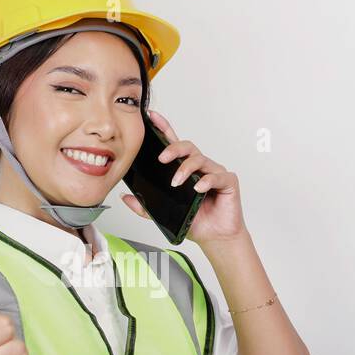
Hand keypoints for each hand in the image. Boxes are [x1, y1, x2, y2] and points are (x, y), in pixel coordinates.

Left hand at [120, 110, 246, 245]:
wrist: (216, 237)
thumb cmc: (196, 222)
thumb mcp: (165, 214)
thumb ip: (145, 207)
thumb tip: (125, 198)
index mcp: (185, 170)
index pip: (173, 144)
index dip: (164, 128)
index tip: (151, 117)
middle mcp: (200, 167)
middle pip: (187, 147)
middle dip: (173, 149)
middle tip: (162, 159)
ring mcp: (215, 172)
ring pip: (200, 159)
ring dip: (186, 169)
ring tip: (176, 182)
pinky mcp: (228, 181)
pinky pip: (217, 176)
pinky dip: (207, 181)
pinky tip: (198, 188)